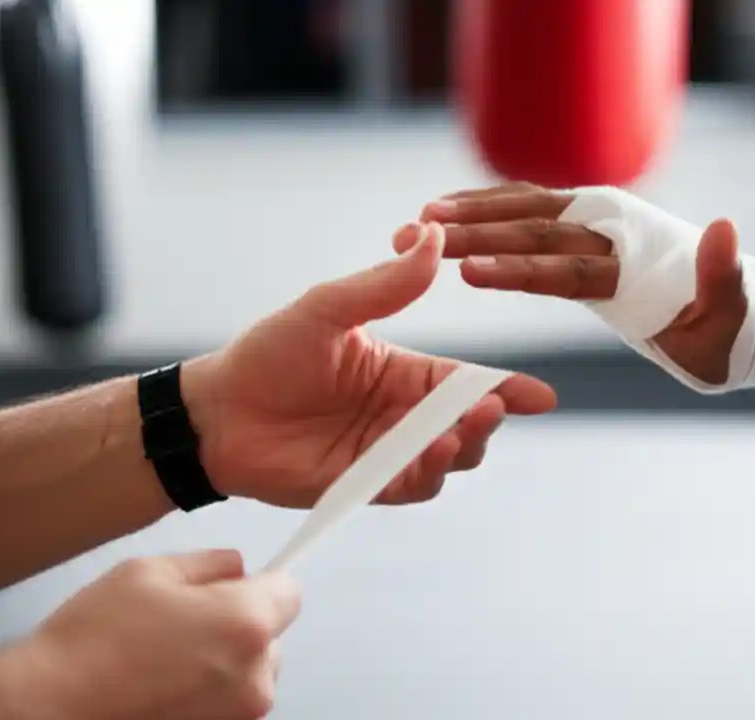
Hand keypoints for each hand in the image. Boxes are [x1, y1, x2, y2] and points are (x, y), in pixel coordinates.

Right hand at [29, 550, 300, 718]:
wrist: (51, 708)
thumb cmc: (95, 639)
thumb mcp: (150, 572)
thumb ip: (210, 563)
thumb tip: (238, 569)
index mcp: (246, 623)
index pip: (291, 591)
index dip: (263, 584)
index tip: (236, 587)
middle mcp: (256, 676)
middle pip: (271, 638)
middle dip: (240, 627)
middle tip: (183, 625)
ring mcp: (240, 716)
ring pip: (250, 676)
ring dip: (225, 666)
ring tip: (166, 662)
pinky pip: (228, 706)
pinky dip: (207, 697)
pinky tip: (163, 689)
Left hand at [183, 224, 556, 507]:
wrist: (215, 410)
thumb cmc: (268, 355)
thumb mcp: (327, 309)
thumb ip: (385, 284)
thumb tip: (434, 236)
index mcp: (404, 373)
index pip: (466, 380)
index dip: (507, 389)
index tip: (540, 395)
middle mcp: (404, 415)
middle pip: (468, 425)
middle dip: (486, 419)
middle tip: (486, 408)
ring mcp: (386, 454)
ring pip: (447, 460)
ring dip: (459, 448)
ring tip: (452, 432)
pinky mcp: (363, 487)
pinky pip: (408, 488)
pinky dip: (423, 476)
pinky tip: (424, 459)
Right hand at [402, 184, 747, 384]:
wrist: (734, 307)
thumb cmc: (725, 333)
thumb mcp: (731, 320)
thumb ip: (724, 278)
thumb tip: (726, 228)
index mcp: (634, 264)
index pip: (568, 267)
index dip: (518, 269)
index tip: (469, 271)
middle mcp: (612, 231)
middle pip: (536, 231)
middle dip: (476, 232)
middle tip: (418, 232)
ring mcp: (597, 221)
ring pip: (526, 210)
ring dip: (472, 213)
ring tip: (419, 216)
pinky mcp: (584, 222)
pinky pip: (529, 207)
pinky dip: (488, 205)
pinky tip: (448, 210)